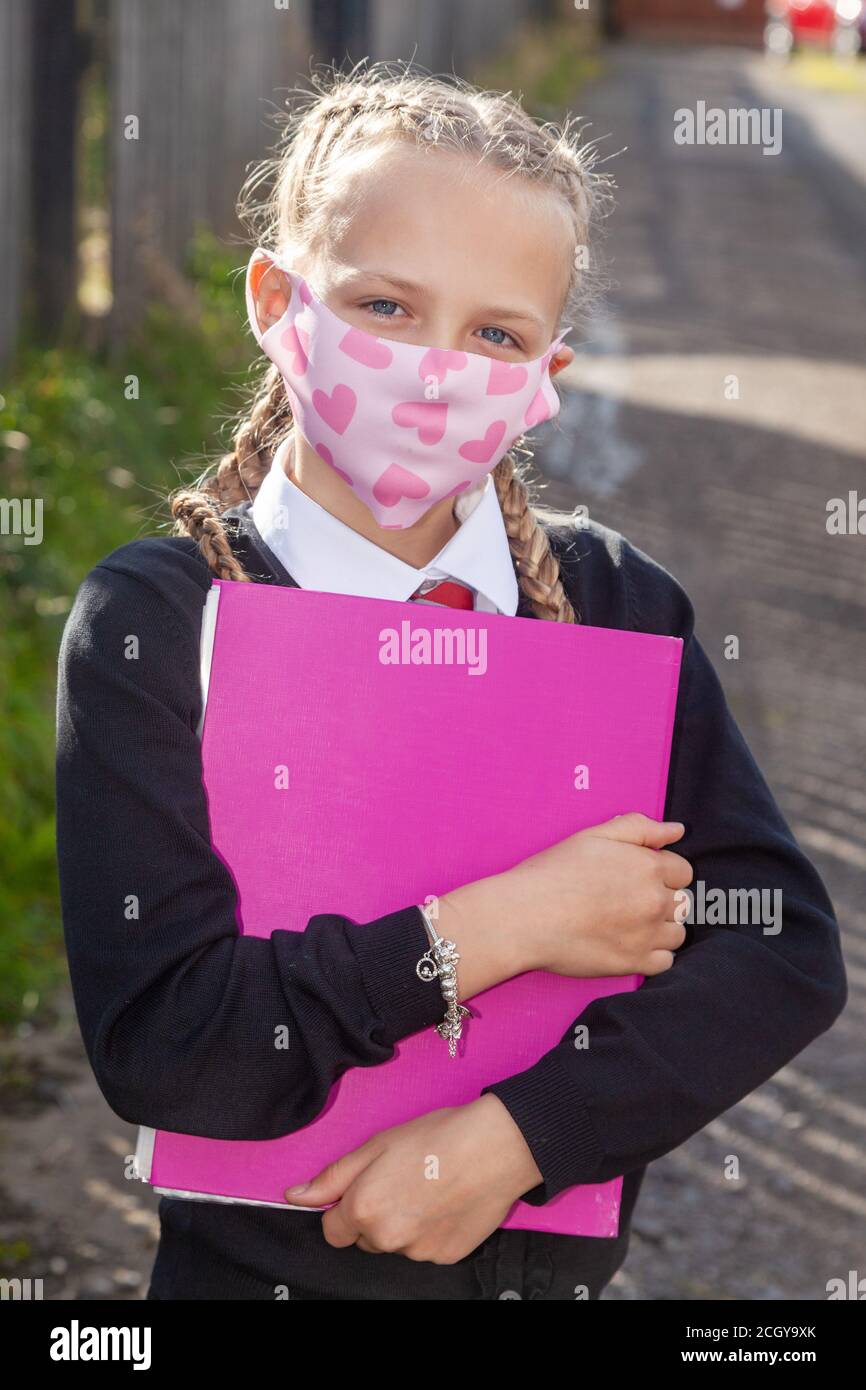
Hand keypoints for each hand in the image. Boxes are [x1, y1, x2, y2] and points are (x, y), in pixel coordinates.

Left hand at [284, 1095, 542, 1264]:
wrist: (495, 1147)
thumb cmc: (435, 1137)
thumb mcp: (376, 1145)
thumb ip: (332, 1177)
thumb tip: (295, 1196)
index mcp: (364, 1210)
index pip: (333, 1231)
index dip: (346, 1208)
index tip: (367, 1187)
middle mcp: (387, 1239)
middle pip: (366, 1238)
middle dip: (376, 1215)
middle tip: (403, 1180)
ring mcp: (418, 1253)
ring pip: (397, 1243)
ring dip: (404, 1224)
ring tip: (429, 1188)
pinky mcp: (446, 1257)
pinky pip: (425, 1249)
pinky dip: (431, 1231)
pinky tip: (447, 1203)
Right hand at [442, 812, 691, 983]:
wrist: (525, 916)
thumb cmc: (554, 872)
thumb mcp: (595, 835)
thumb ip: (640, 828)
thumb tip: (677, 830)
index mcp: (650, 867)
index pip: (682, 871)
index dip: (661, 871)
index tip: (637, 877)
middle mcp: (655, 902)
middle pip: (681, 902)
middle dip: (662, 899)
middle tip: (627, 900)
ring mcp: (647, 936)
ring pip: (677, 933)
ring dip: (661, 927)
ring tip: (628, 923)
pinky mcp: (634, 963)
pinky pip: (665, 962)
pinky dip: (653, 954)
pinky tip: (629, 944)